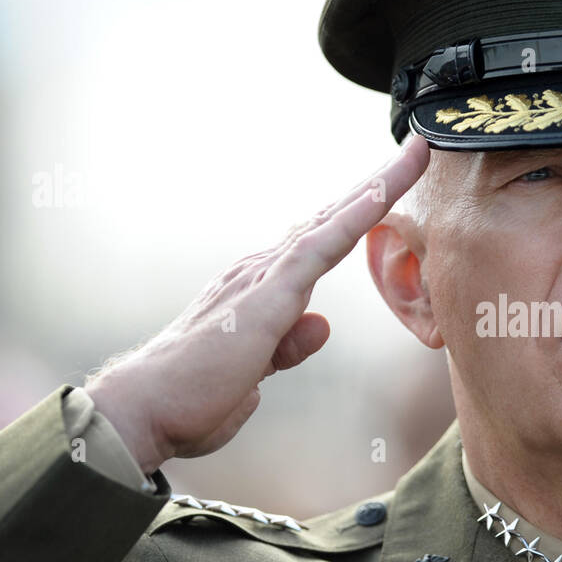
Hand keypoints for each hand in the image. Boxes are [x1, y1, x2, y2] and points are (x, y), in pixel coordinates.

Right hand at [85, 134, 429, 472]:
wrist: (145, 410)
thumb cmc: (192, 399)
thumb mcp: (254, 373)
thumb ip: (287, 347)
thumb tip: (319, 324)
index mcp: (261, 291)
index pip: (320, 244)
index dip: (357, 215)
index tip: (390, 189)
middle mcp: (261, 272)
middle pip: (331, 220)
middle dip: (375, 186)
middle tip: (416, 152)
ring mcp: (264, 277)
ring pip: (334, 222)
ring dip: (377, 186)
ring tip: (416, 154)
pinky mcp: (269, 294)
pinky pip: (322, 246)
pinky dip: (355, 216)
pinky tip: (381, 191)